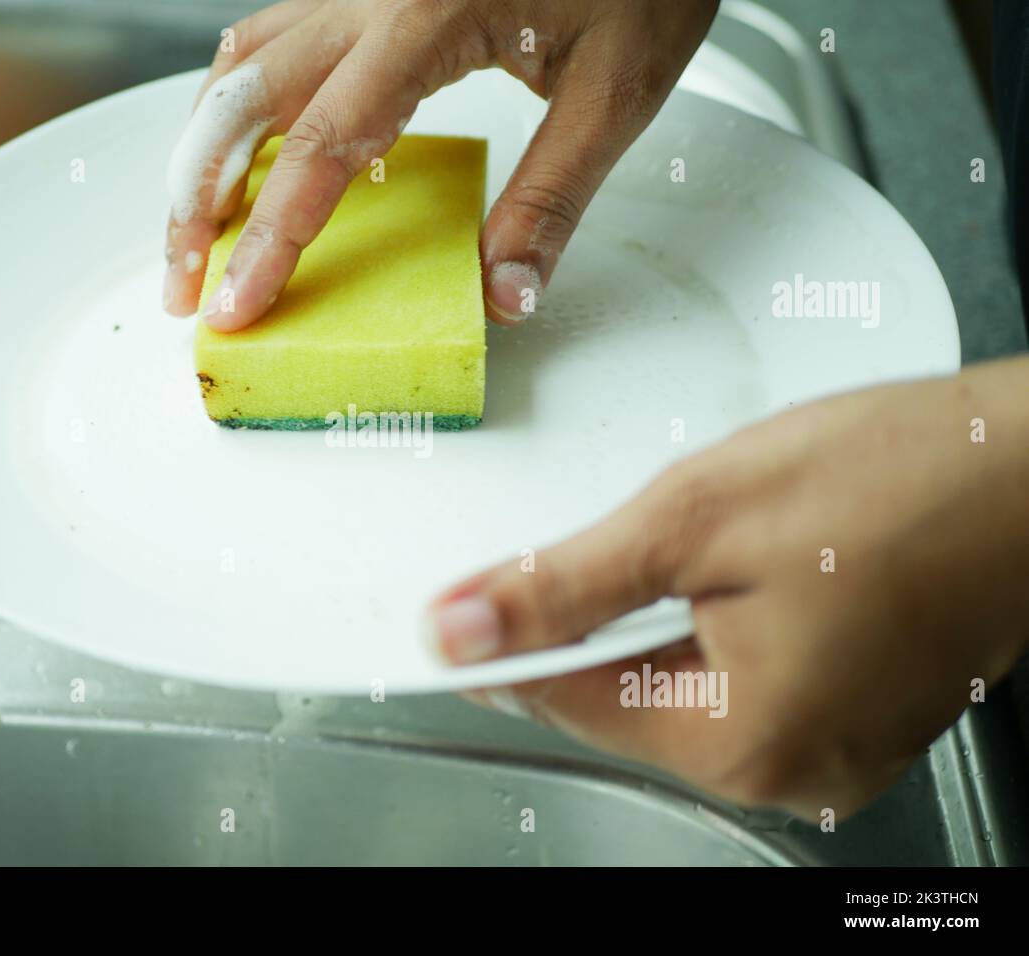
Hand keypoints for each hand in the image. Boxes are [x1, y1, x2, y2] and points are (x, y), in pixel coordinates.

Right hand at [164, 0, 718, 328]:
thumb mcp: (615, 93)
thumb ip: (552, 198)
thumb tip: (505, 294)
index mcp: (425, 17)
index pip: (322, 147)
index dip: (271, 237)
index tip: (238, 304)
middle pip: (242, 100)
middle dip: (195, 201)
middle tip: (182, 281)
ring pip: (240, 62)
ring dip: (200, 151)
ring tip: (190, 228)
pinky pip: (270, 38)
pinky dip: (235, 104)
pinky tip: (233, 147)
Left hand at [426, 357, 1028, 819]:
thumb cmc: (903, 478)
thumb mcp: (694, 517)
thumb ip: (562, 587)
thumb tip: (460, 628)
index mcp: (741, 741)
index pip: (564, 700)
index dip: (501, 640)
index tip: (461, 604)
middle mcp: (788, 769)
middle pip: (621, 696)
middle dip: (598, 616)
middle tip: (647, 534)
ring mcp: (828, 747)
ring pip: (680, 682)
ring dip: (662, 614)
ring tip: (737, 541)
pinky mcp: (854, 711)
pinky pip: (742, 676)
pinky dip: (719, 622)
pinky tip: (761, 567)